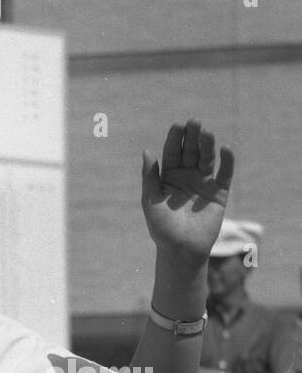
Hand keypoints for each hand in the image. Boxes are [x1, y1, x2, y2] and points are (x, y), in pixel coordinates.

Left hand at [141, 120, 233, 261]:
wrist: (181, 250)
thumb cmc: (162, 228)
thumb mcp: (151, 202)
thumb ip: (150, 178)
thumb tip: (146, 151)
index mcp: (168, 177)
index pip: (172, 153)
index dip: (174, 140)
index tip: (177, 126)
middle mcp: (187, 176)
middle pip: (190, 152)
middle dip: (192, 137)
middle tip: (194, 122)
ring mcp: (204, 183)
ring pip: (207, 158)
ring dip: (207, 145)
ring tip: (206, 132)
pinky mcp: (219, 192)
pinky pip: (225, 173)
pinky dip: (227, 161)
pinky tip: (225, 149)